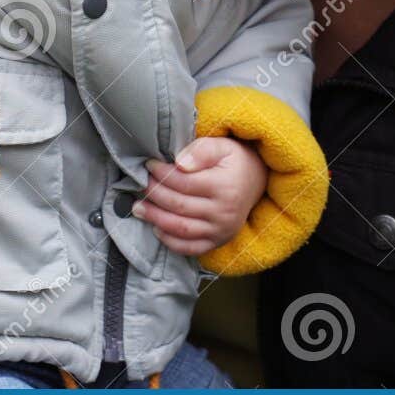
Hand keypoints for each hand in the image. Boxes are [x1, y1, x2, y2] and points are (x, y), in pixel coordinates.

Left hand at [136, 136, 267, 256]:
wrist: (256, 180)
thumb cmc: (235, 161)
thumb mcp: (223, 146)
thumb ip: (201, 150)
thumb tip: (180, 163)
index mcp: (224, 187)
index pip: (184, 183)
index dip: (162, 174)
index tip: (149, 165)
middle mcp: (224, 212)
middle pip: (179, 206)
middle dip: (154, 195)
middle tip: (141, 185)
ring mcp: (221, 230)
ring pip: (181, 228)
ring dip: (155, 219)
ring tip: (139, 207)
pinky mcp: (218, 241)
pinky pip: (191, 248)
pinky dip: (171, 242)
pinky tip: (156, 228)